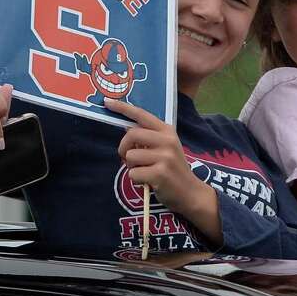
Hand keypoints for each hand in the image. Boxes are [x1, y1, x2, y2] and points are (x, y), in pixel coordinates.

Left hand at [105, 98, 221, 244]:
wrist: (190, 192)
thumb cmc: (173, 170)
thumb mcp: (166, 147)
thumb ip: (149, 137)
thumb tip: (126, 130)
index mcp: (167, 131)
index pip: (142, 115)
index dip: (122, 108)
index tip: (107, 102)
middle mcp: (167, 141)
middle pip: (131, 135)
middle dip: (123, 148)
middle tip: (127, 158)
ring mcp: (165, 157)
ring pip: (130, 156)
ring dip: (131, 167)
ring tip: (144, 172)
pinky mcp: (160, 173)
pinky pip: (133, 174)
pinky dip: (136, 180)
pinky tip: (148, 182)